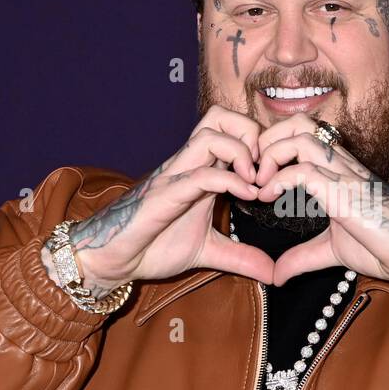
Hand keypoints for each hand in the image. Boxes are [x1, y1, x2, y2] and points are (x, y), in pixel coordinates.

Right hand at [61, 107, 274, 289]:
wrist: (114, 260)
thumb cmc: (153, 246)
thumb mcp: (208, 252)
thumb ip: (240, 257)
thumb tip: (272, 273)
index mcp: (201, 171)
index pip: (230, 130)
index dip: (258, 143)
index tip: (274, 173)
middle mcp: (189, 165)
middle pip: (219, 116)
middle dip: (250, 133)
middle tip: (265, 168)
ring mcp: (175, 176)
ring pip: (210, 136)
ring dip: (242, 154)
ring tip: (256, 183)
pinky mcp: (164, 195)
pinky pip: (199, 175)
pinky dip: (229, 182)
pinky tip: (246, 197)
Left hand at [251, 113, 388, 289]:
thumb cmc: (385, 248)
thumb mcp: (332, 251)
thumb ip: (302, 257)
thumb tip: (277, 275)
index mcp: (340, 171)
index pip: (303, 133)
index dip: (274, 145)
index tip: (258, 175)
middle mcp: (342, 165)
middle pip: (299, 123)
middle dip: (268, 139)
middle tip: (253, 171)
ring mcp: (345, 175)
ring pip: (300, 137)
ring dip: (270, 155)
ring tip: (258, 183)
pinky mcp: (346, 193)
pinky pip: (304, 170)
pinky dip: (278, 179)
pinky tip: (268, 198)